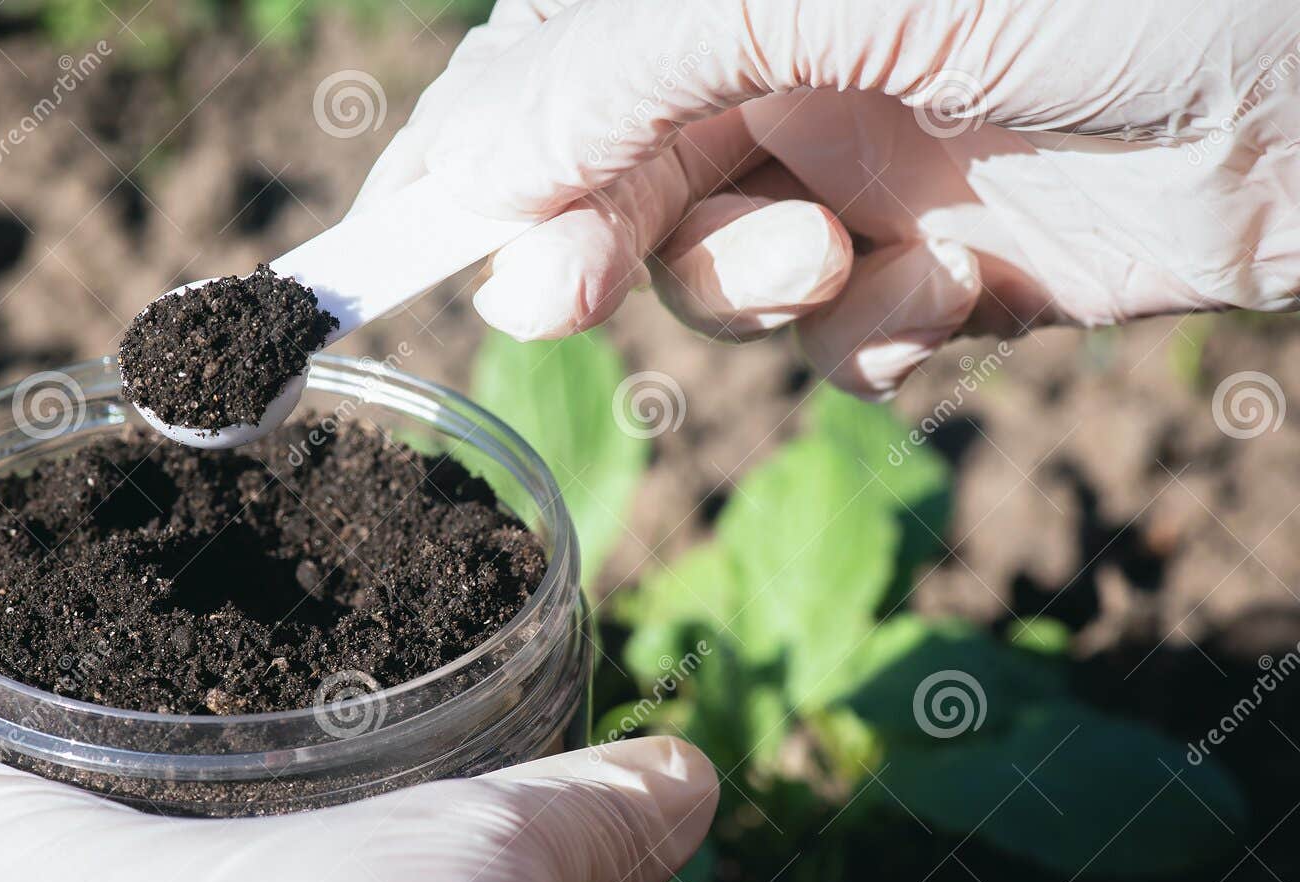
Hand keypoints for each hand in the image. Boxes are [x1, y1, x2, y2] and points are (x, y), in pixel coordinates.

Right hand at [356, 0, 1299, 395]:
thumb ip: (615, 74)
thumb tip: (470, 173)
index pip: (544, 75)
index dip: (464, 163)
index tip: (385, 255)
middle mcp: (784, 73)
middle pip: (610, 194)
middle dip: (591, 250)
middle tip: (561, 296)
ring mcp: (860, 175)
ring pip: (719, 289)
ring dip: (759, 292)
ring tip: (843, 256)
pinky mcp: (939, 271)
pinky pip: (842, 348)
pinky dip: (878, 338)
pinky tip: (958, 290)